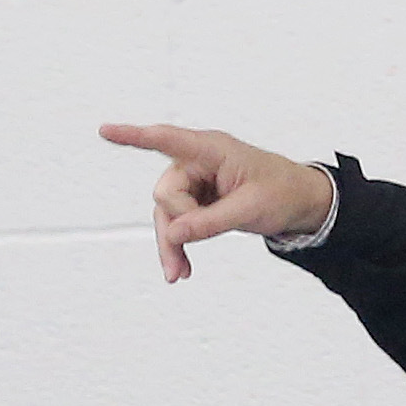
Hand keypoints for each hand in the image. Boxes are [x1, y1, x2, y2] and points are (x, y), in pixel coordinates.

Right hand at [96, 122, 336, 282]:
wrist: (299, 202)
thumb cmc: (281, 193)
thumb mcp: (250, 209)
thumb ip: (211, 221)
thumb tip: (174, 234)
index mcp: (212, 150)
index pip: (168, 139)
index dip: (135, 137)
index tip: (106, 131)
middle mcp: (197, 162)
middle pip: (166, 192)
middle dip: (175, 224)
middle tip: (191, 252)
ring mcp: (194, 181)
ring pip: (167, 212)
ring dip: (171, 243)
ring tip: (179, 274)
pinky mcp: (196, 200)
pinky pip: (178, 222)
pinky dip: (180, 244)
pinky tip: (182, 268)